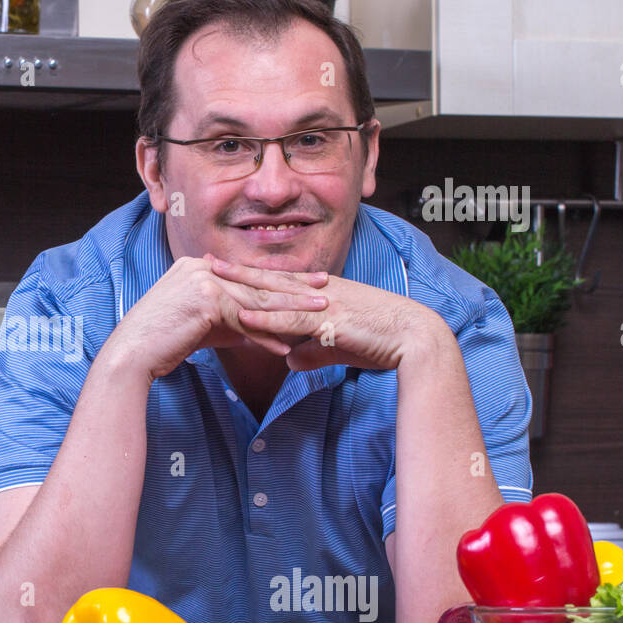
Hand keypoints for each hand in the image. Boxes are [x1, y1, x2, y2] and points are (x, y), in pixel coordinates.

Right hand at [104, 255, 330, 380]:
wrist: (132, 354)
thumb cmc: (164, 343)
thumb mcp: (203, 326)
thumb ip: (231, 321)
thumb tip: (259, 329)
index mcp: (198, 265)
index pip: (247, 274)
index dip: (279, 281)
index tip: (307, 284)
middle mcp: (200, 266)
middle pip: (256, 280)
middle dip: (294, 287)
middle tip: (325, 290)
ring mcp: (202, 279)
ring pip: (255, 298)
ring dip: (290, 309)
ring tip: (319, 316)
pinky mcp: (204, 299)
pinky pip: (243, 319)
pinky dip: (265, 336)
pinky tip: (284, 347)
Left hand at [208, 256, 441, 372]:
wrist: (416, 338)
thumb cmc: (383, 342)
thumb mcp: (340, 347)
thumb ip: (313, 351)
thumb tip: (290, 360)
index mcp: (323, 293)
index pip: (280, 281)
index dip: (251, 276)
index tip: (225, 269)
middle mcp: (321, 291)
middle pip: (271, 279)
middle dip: (238, 271)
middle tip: (205, 262)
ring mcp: (325, 303)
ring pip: (276, 294)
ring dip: (242, 287)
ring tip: (212, 281)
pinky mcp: (331, 320)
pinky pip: (292, 319)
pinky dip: (267, 319)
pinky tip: (244, 316)